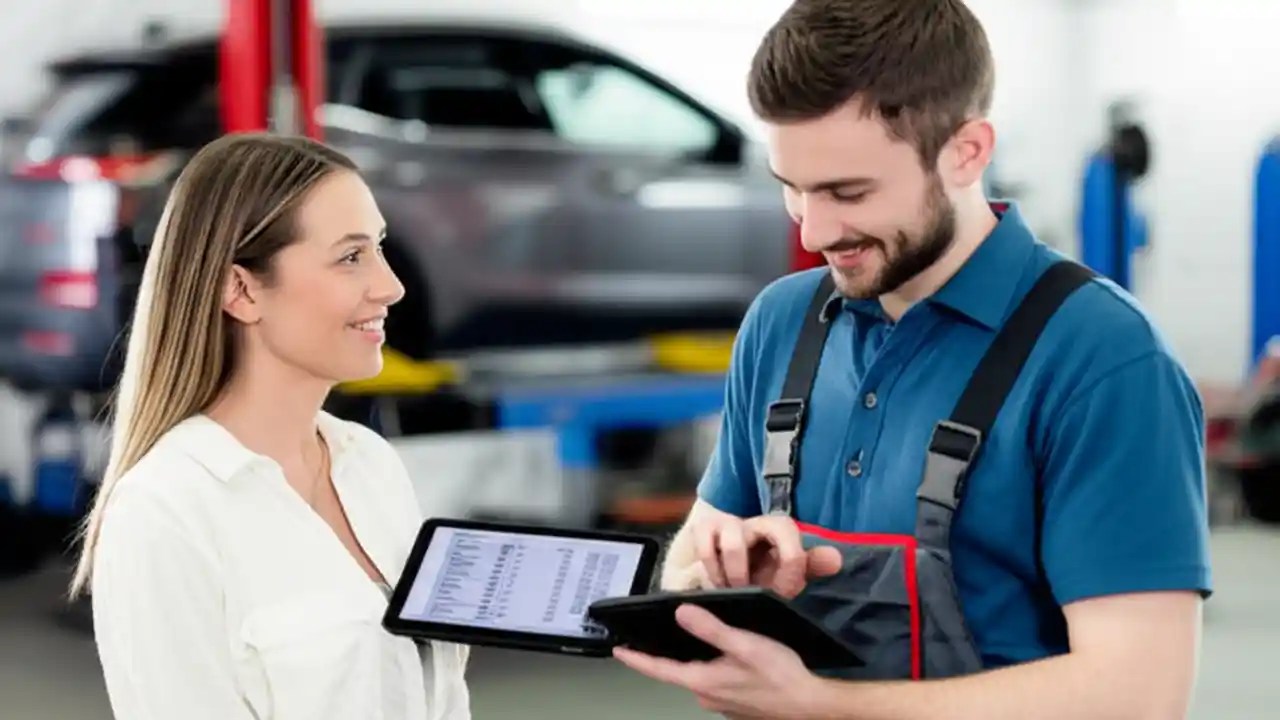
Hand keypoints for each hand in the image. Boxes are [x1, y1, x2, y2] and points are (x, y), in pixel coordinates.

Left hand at [613, 603, 827, 718]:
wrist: (809, 706)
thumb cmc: (778, 674)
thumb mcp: (744, 644)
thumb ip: (711, 628)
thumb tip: (679, 612)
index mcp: (702, 681)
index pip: (658, 670)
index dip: (636, 659)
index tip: (618, 650)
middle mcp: (706, 696)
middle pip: (678, 672)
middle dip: (667, 655)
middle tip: (657, 635)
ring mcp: (721, 704)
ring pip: (699, 677)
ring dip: (693, 660)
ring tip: (692, 639)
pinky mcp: (736, 705)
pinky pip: (715, 683)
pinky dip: (712, 668)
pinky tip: (724, 657)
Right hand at [694, 514, 841, 597]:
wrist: (724, 576)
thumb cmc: (760, 574)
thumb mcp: (786, 575)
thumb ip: (811, 566)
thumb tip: (836, 559)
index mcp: (780, 530)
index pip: (792, 538)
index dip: (790, 566)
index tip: (783, 591)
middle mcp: (755, 521)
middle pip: (766, 536)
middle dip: (761, 574)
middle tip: (751, 592)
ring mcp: (727, 523)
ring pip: (733, 545)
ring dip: (733, 576)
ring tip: (732, 590)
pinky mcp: (704, 528)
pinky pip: (706, 547)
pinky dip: (711, 571)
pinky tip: (717, 583)